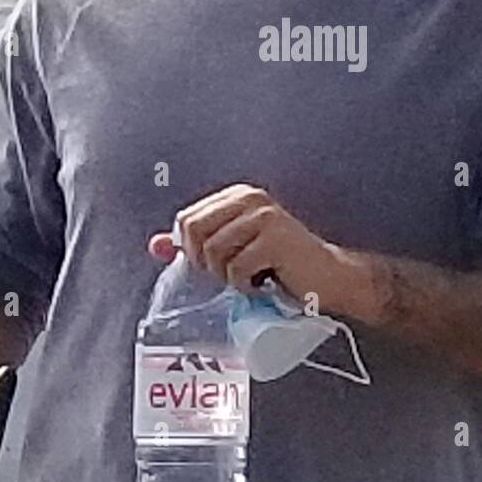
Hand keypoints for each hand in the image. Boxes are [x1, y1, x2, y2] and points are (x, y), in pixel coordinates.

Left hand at [147, 183, 346, 306]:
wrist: (327, 278)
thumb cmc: (278, 266)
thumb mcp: (232, 249)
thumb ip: (194, 243)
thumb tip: (154, 244)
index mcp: (237, 195)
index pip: (186, 220)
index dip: (191, 250)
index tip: (216, 264)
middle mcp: (250, 198)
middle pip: (193, 233)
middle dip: (207, 263)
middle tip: (234, 272)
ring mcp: (264, 216)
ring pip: (213, 253)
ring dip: (228, 276)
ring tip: (252, 276)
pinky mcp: (275, 239)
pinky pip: (236, 269)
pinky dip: (245, 286)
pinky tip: (264, 282)